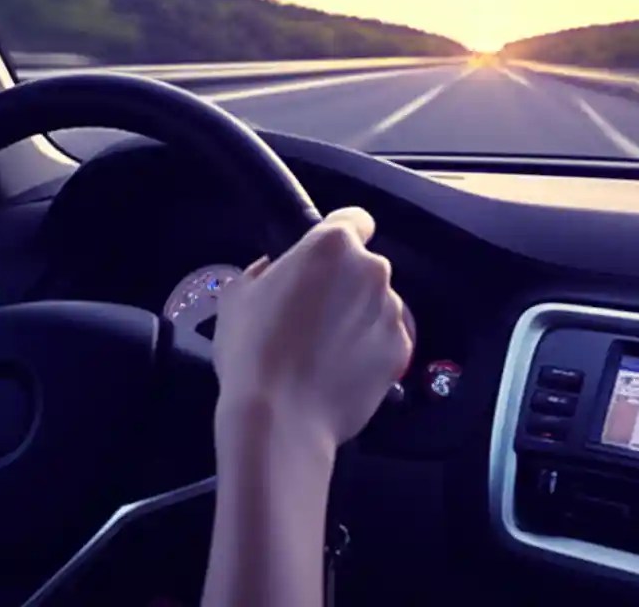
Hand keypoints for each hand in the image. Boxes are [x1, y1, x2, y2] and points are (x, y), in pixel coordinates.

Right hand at [213, 207, 413, 450]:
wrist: (280, 418)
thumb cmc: (252, 349)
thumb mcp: (236, 298)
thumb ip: (261, 273)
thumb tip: (273, 272)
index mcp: (332, 246)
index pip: (354, 219)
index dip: (338, 236)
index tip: (321, 262)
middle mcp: (372, 271)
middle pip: (364, 267)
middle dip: (344, 284)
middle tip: (311, 314)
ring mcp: (392, 313)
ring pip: (377, 304)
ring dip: (357, 317)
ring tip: (324, 351)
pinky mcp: (402, 351)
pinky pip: (385, 339)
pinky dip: (369, 350)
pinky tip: (339, 371)